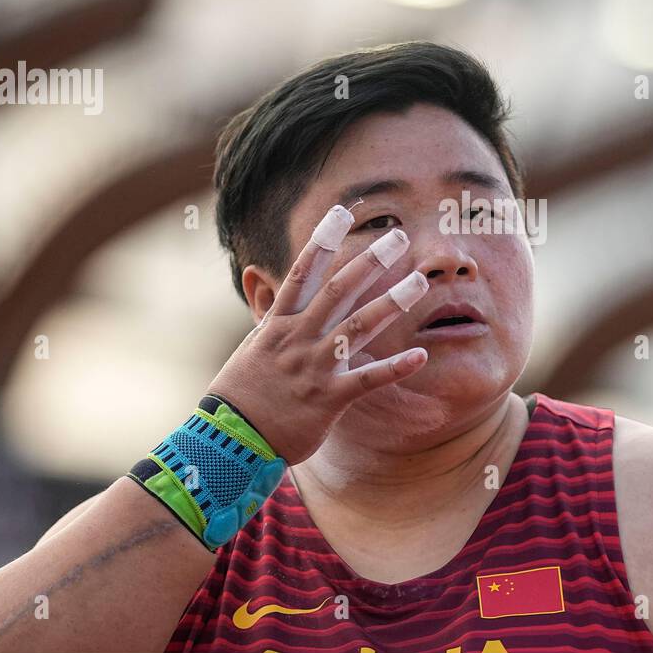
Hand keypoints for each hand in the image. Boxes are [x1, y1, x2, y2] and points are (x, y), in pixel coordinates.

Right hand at [206, 204, 431, 463]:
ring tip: (420, 282)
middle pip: (339, 290)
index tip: (341, 212)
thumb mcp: (250, 346)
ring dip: (392, 302)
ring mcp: (314, 367)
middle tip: (399, 237)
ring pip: (359, 327)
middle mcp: (298, 339)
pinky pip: (368, 380)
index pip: (302, 272)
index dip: (322, 240)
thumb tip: (257, 276)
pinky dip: (396, 367)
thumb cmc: (241, 395)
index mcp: (279, 324)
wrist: (229, 441)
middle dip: (370, 261)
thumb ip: (266, 312)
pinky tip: (422, 355)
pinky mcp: (328, 399)